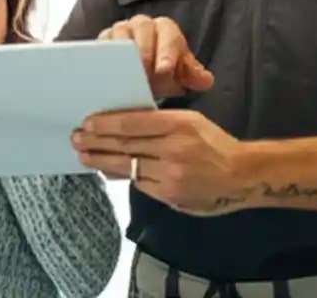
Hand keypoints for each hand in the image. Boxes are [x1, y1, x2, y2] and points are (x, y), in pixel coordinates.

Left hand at [72, 109, 252, 215]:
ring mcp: (171, 174)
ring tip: (83, 156)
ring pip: (128, 166)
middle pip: (126, 145)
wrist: (241, 175)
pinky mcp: (170, 194)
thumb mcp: (190, 121)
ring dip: (102, 161)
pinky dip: (121, 176)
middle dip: (97, 142)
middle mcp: (174, 148)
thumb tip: (121, 126)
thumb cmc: (213, 143)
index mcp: (179, 124)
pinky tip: (107, 170)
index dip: (107, 124)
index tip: (88, 123)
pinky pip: (139, 183)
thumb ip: (159, 123)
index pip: (133, 123)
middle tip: (76, 138)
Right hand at [99, 15, 213, 98]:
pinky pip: (102, 44)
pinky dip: (105, 56)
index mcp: (166, 29)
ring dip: (124, 53)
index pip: (169, 34)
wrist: (141, 76)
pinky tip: (108, 73)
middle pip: (143, 28)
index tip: (165, 70)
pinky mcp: (103, 40)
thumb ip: (193, 76)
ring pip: (120, 34)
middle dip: (146, 50)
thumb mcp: (180, 76)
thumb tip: (205, 81)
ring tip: (127, 74)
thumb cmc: (163, 72)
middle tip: (146, 72)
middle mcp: (143, 24)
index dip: (167, 51)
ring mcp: (120, 30)